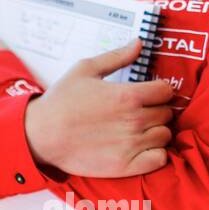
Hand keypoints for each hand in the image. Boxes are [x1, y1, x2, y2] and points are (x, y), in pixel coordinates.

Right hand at [24, 37, 173, 178]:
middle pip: (167, 113)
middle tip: (139, 112)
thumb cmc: (61, 101)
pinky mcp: (127, 166)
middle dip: (156, 110)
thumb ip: (116, 56)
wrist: (41, 135)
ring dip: (156, 131)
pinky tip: (141, 148)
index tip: (149, 94)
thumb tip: (139, 43)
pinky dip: (155, 153)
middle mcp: (135, 120)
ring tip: (138, 130)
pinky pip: (160, 159)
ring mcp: (132, 145)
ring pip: (165, 135)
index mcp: (128, 95)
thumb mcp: (85, 70)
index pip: (166, 91)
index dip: (159, 90)